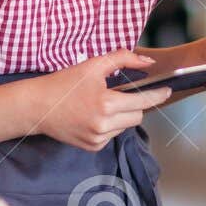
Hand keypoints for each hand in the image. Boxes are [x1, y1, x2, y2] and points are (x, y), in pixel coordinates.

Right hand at [29, 49, 171, 150]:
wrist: (38, 106)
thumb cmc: (64, 83)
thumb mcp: (93, 65)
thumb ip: (123, 59)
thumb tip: (149, 62)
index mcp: (106, 103)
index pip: (143, 101)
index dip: (157, 95)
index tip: (167, 90)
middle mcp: (103, 125)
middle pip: (138, 116)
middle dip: (135, 105)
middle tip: (121, 94)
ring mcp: (98, 139)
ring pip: (125, 127)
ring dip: (121, 116)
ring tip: (101, 105)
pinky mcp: (92, 147)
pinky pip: (112, 135)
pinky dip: (109, 126)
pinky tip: (93, 117)